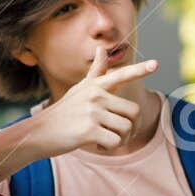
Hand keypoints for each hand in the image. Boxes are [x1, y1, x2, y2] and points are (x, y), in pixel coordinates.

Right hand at [38, 42, 155, 152]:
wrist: (38, 133)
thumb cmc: (63, 113)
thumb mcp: (79, 89)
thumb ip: (96, 72)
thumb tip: (102, 47)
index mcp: (95, 86)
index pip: (120, 75)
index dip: (139, 70)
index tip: (156, 64)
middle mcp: (95, 95)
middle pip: (133, 112)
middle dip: (130, 127)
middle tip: (117, 134)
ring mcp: (92, 112)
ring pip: (126, 128)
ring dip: (121, 139)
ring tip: (104, 139)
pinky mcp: (89, 130)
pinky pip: (116, 142)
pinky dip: (109, 148)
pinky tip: (96, 146)